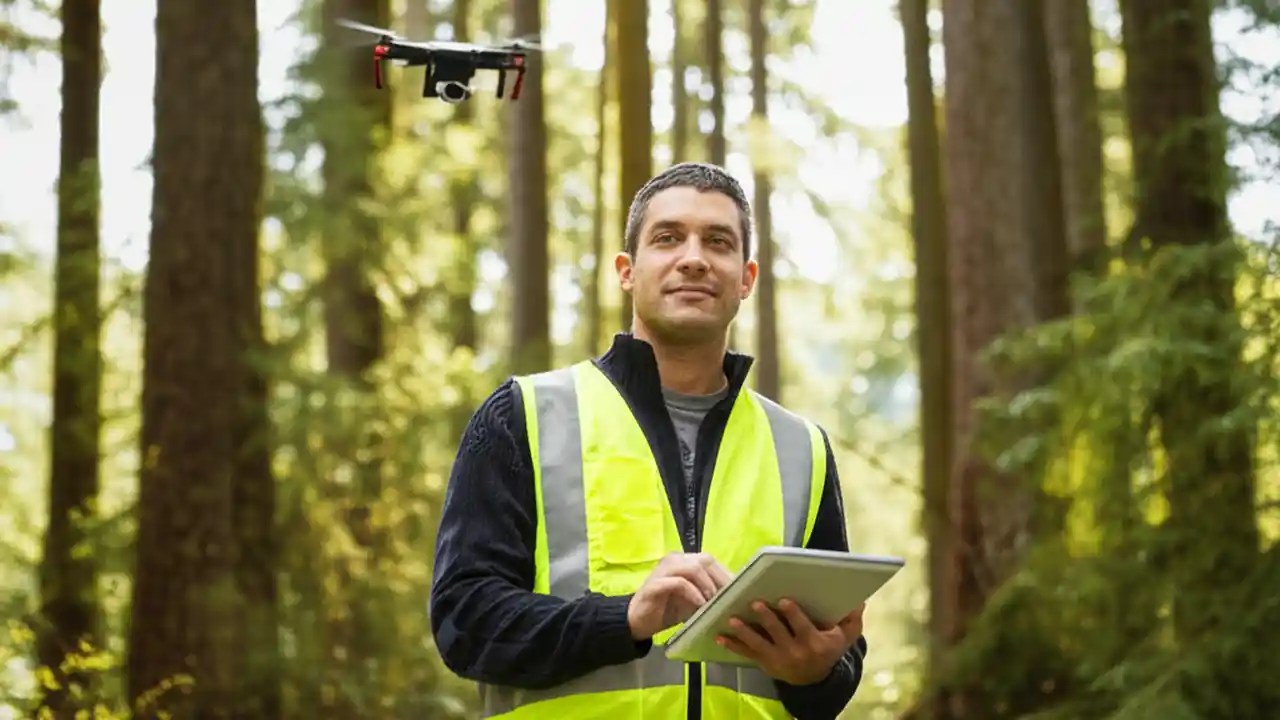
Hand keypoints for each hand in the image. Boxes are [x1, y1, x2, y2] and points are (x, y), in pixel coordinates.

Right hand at [627, 552, 733, 639]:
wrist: (638, 621)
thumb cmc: (668, 609)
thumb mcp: (694, 600)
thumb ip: (710, 593)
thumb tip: (736, 596)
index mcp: (685, 560)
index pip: (711, 561)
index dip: (726, 575)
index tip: (739, 593)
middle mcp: (675, 559)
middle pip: (705, 560)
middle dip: (720, 580)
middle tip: (727, 599)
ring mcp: (664, 570)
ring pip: (693, 568)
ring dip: (707, 586)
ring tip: (713, 602)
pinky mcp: (655, 583)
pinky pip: (679, 583)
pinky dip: (693, 593)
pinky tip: (699, 605)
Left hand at [716, 599, 864, 685]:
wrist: (814, 680)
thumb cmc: (829, 649)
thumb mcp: (845, 637)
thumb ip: (852, 619)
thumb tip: (860, 600)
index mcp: (815, 644)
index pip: (802, 627)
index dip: (793, 614)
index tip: (783, 600)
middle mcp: (795, 653)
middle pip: (778, 633)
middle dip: (766, 618)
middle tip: (755, 603)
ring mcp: (777, 660)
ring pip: (758, 644)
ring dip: (744, 632)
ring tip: (732, 620)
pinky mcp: (764, 663)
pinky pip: (746, 654)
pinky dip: (732, 645)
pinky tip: (719, 636)